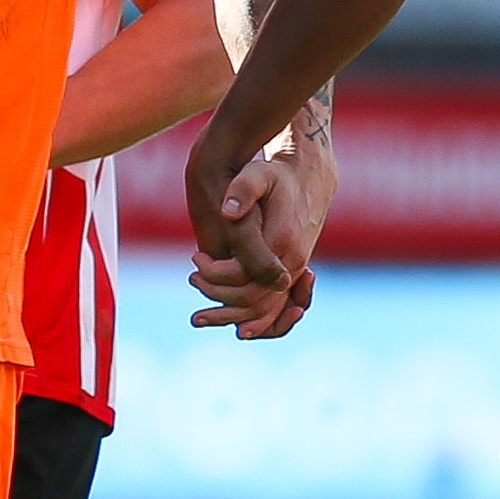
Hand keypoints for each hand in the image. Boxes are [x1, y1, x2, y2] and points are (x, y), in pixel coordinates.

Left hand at [185, 145, 317, 337]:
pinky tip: (232, 325)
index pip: (243, 274)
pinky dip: (256, 321)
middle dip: (217, 298)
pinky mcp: (292, 273)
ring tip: (199, 316)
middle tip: (192, 279)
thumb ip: (244, 189)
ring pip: (265, 310)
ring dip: (232, 317)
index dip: (214, 273)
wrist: (307, 179)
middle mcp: (292, 262)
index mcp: (282, 241)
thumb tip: (227, 212)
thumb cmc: (277, 176)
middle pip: (253, 300)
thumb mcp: (259, 173)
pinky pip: (276, 308)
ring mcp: (295, 271)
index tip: (195, 257)